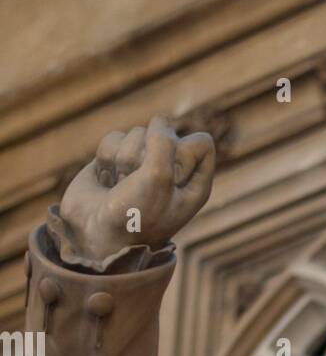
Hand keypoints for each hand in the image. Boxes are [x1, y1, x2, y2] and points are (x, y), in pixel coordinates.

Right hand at [59, 115, 215, 262]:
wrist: (93, 236)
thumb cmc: (135, 215)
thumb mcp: (158, 178)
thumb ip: (163, 142)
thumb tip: (158, 119)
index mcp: (195, 183)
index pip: (201, 142)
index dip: (181, 152)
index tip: (169, 178)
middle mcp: (172, 172)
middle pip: (165, 134)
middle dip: (145, 157)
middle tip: (138, 187)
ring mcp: (142, 165)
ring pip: (137, 133)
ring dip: (123, 161)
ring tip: (120, 187)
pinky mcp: (115, 160)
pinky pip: (113, 138)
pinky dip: (105, 159)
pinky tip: (105, 181)